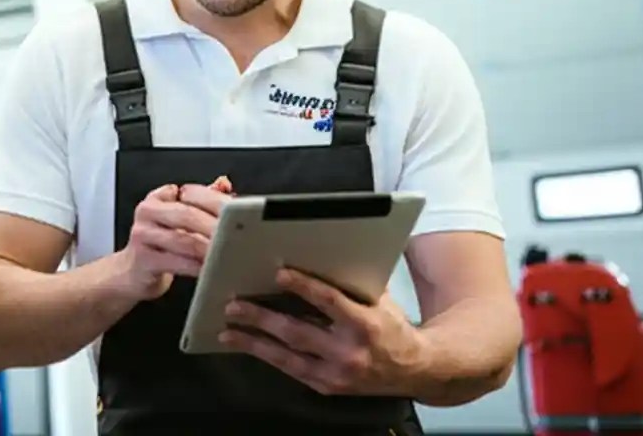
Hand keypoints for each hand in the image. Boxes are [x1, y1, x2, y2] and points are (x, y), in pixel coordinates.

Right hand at [116, 177, 231, 300]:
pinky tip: (211, 269)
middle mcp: (147, 212)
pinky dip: (196, 266)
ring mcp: (143, 236)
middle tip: (238, 235)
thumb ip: (201, 201)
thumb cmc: (159, 244)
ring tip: (228, 252)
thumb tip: (224, 184)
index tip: (238, 212)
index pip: (191, 193)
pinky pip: (176, 262)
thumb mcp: (176, 219)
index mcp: (157, 198)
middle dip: (215, 226)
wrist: (131, 272)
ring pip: (183, 240)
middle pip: (187, 214)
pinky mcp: (143, 260)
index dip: (217, 201)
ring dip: (208, 248)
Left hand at [219, 268, 426, 397]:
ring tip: (227, 329)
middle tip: (234, 304)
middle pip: (298, 332)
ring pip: (287, 357)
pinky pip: (291, 370)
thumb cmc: (391, 325)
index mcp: (365, 323)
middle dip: (262, 318)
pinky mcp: (327, 387)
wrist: (415, 370)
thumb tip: (316, 255)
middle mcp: (349, 351)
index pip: (329, 301)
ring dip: (254, 342)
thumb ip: (350, 282)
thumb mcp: (379, 299)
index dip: (302, 286)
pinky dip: (267, 356)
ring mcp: (336, 373)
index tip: (278, 273)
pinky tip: (247, 345)